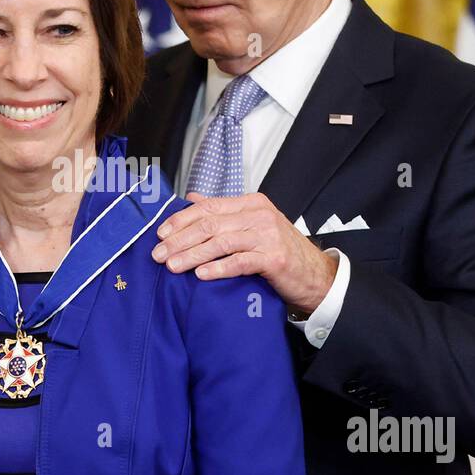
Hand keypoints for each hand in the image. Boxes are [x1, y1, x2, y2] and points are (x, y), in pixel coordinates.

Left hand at [151, 192, 337, 315]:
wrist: (315, 274)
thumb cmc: (279, 251)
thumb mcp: (252, 224)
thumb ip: (223, 212)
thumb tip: (192, 199)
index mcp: (251, 203)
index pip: (208, 207)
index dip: (180, 220)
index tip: (160, 234)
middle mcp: (259, 215)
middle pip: (210, 225)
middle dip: (180, 240)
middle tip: (158, 254)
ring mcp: (268, 236)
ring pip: (221, 243)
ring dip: (192, 255)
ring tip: (172, 266)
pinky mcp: (274, 258)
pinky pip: (240, 262)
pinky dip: (218, 268)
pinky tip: (201, 275)